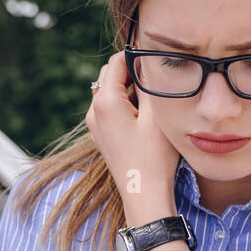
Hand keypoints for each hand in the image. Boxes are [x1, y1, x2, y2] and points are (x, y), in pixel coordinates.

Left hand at [85, 52, 181, 226]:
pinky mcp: (101, 137)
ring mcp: (95, 126)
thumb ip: (150, 82)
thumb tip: (147, 60)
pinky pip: (109, 109)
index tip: (157, 60)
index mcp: (105, 102)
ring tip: (152, 100)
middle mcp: (93, 111)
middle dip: (132, 72)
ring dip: (129, 89)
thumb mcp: (157, 114)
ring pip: (110, 92)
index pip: (117, 61)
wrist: (144, 194)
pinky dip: (124, 105)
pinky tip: (143, 117)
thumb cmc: (154, 157)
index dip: (137, 56)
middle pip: (110, 75)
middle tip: (157, 80)